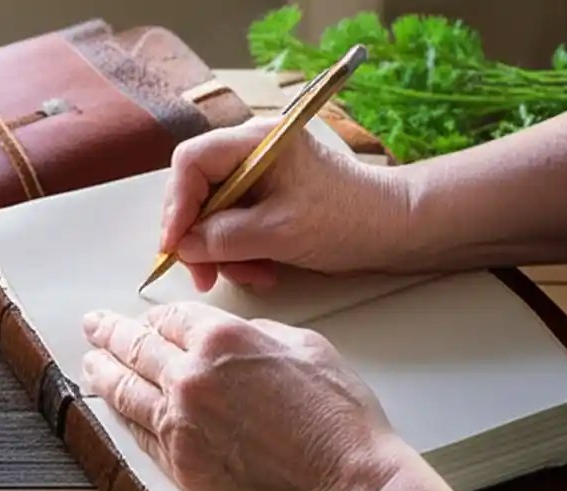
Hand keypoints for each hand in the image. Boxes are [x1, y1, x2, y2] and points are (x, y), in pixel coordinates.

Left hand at [82, 303, 410, 490]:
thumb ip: (254, 333)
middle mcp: (190, 376)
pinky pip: (138, 432)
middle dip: (110, 334)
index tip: (144, 320)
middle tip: (94, 327)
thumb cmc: (336, 416)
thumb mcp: (303, 344)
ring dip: (102, 372)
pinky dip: (122, 414)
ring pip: (124, 389)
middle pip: (135, 347)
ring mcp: (179, 422)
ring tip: (89, 362)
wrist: (344, 480)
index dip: (155, 319)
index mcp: (221, 338)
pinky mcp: (179, 461)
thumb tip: (230, 336)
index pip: (170, 319)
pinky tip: (115, 405)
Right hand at [161, 117, 412, 291]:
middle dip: (198, 235)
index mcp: (255, 140)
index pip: (191, 162)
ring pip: (211, 211)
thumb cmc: (348, 219)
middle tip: (201, 272)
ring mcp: (256, 172)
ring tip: (248, 274)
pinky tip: (260, 268)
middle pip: (196, 189)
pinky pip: (232, 222)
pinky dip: (238, 250)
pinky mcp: (264, 195)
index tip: (175, 245)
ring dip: (221, 250)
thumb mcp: (278, 233)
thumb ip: (223, 239)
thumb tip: (183, 246)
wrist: (392, 228)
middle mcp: (250, 149)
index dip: (176, 205)